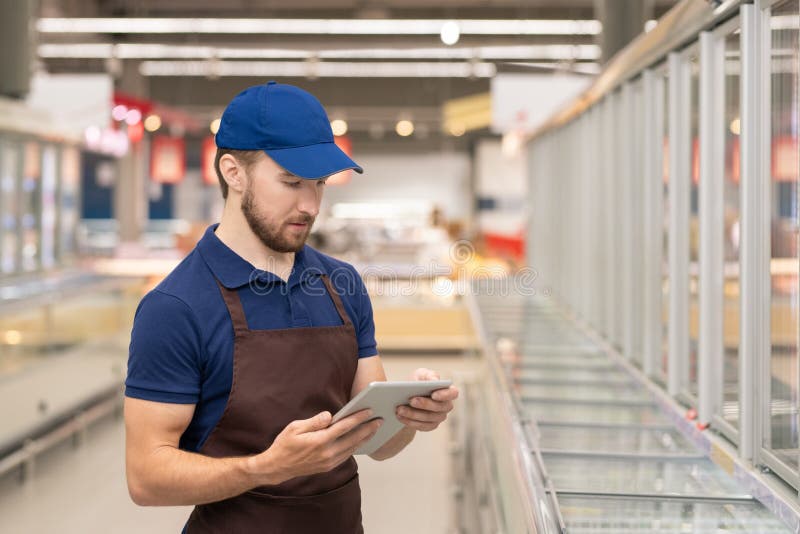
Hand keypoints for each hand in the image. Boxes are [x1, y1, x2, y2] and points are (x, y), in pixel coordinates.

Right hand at [250, 409, 381, 484]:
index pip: (344, 427)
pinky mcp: (328, 467)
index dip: (358, 418)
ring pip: (352, 448)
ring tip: (374, 429)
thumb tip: (330, 415)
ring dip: (364, 438)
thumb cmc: (285, 444)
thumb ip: (315, 421)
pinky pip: (346, 455)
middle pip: (353, 439)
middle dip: (368, 429)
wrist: (278, 467)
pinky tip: (360, 440)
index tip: (369, 411)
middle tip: (379, 420)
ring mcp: (328, 462)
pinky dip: (355, 447)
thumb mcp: (295, 428)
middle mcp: (327, 453)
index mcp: (319, 441)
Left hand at [395, 368, 458, 431]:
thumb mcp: (422, 374)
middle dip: (424, 404)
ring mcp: (439, 418)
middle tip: (410, 400)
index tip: (433, 394)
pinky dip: (410, 422)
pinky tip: (400, 416)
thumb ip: (429, 375)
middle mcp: (446, 406)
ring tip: (400, 409)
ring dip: (413, 414)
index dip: (445, 395)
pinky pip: (421, 426)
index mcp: (448, 391)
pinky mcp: (429, 426)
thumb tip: (435, 381)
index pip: (453, 393)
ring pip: (428, 419)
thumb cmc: (418, 381)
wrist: (407, 394)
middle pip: (439, 408)